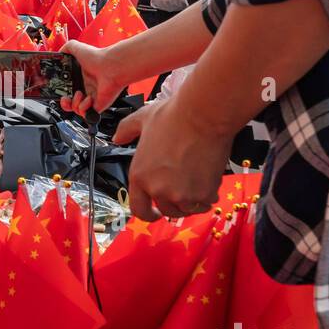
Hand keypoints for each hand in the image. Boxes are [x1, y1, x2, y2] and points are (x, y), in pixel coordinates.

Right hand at [59, 39, 127, 116]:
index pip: (67, 90)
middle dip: (64, 103)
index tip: (58, 91)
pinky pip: (86, 113)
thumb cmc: (98, 57)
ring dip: (74, 104)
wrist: (110, 66)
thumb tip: (59, 54)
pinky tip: (88, 99)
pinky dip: (84, 108)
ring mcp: (92, 98)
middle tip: (65, 98)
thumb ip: (65, 49)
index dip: (61, 92)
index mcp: (80, 78)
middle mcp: (86, 88)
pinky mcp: (97, 105)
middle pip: (70, 103)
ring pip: (76, 110)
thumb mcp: (76, 48)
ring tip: (79, 94)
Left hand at [118, 98, 230, 220]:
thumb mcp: (142, 119)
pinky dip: (209, 195)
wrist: (203, 115)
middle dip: (175, 203)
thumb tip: (118, 137)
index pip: (139, 209)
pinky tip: (210, 181)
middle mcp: (158, 189)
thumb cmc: (174, 115)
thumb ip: (126, 130)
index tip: (155, 213)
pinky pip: (207, 202)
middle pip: (167, 211)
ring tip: (197, 184)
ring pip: (188, 209)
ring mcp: (181, 194)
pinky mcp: (203, 194)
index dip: (148, 214)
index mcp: (139, 176)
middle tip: (184, 190)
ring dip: (193, 201)